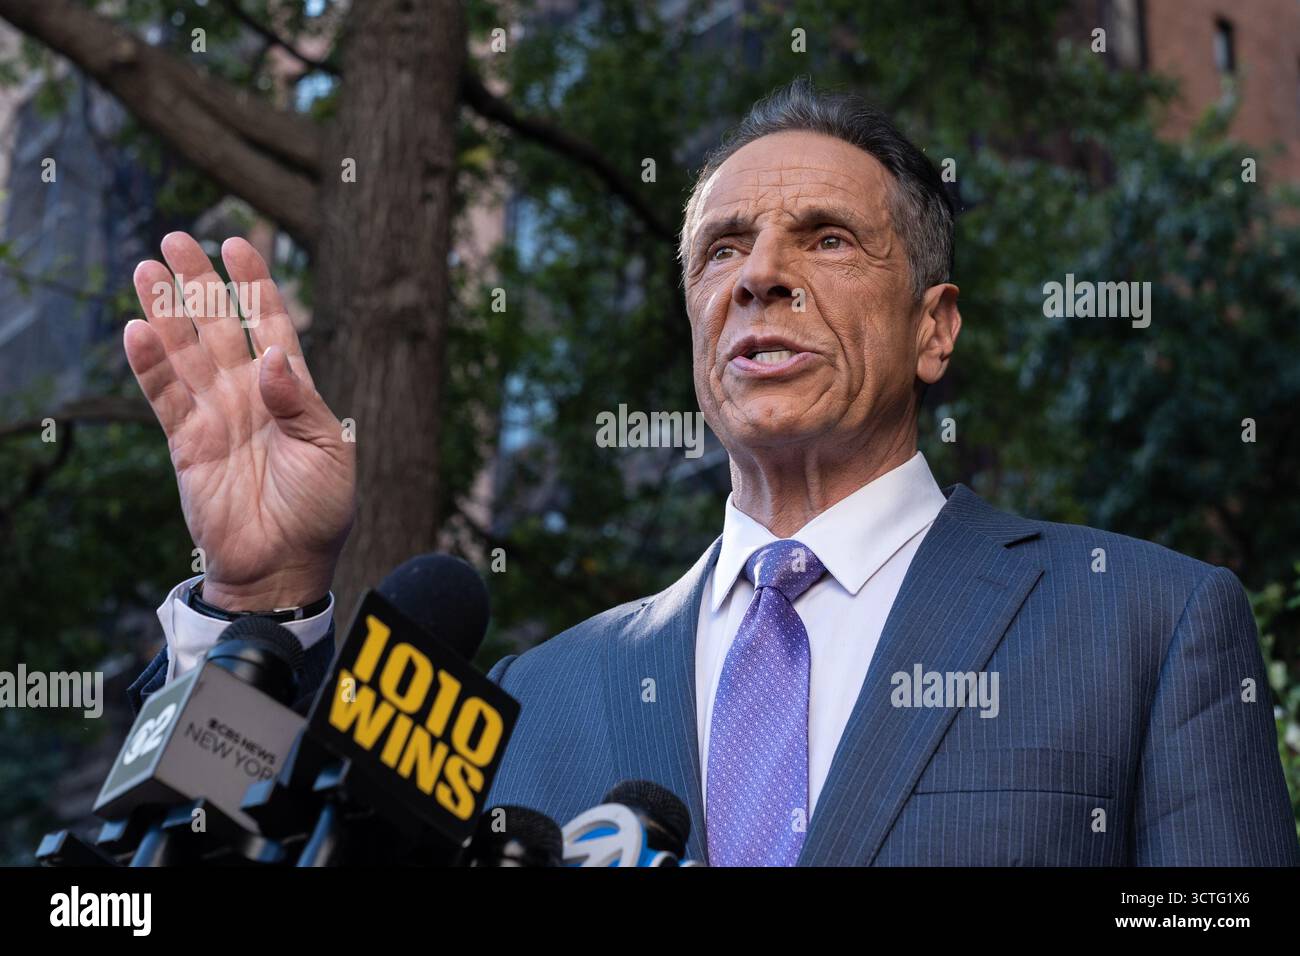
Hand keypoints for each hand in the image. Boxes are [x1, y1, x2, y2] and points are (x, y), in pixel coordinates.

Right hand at [124, 232, 354, 609]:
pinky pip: (165, 397)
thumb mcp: (329, 452)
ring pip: (186, 352)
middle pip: (220, 326)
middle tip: (176, 240)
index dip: (255, 286)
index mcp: (293, 391)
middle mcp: (250, 395)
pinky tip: (136, 330)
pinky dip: (150, 366)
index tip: (238, 245)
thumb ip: (301, 402)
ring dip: (165, 312)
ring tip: (145, 268)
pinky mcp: (187, 443)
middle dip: (200, 284)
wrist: (284, 565)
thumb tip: (274, 355)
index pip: (272, 324)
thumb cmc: (319, 511)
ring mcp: (216, 417)